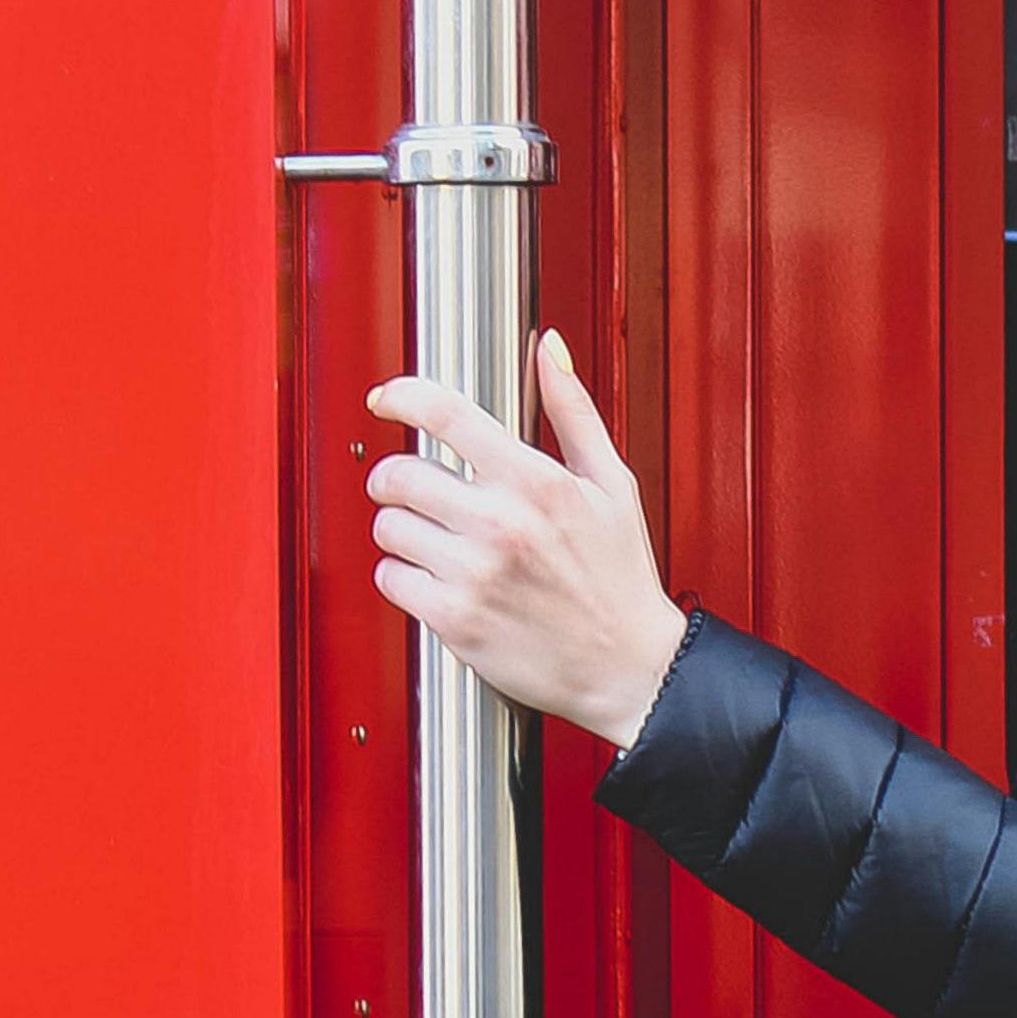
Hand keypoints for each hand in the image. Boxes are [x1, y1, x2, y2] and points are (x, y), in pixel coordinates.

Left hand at [365, 328, 691, 745]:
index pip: (444, 414)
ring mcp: (474, 574)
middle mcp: (501, 523)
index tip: (384, 401)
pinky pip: (391, 580)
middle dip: (396, 479)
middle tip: (409, 490)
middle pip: (398, 474)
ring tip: (434, 544)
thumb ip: (573, 411)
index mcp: (536, 481)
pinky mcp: (455, 620)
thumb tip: (549, 348)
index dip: (400, 396)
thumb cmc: (622, 579)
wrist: (632, 670)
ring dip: (401, 532)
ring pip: (388, 528)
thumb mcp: (612, 484)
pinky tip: (436, 581)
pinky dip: (403, 579)